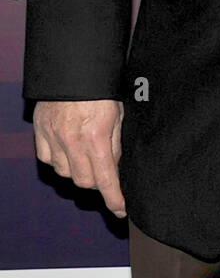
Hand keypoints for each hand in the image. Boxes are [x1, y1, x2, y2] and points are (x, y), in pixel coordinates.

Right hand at [33, 100, 125, 217]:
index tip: (120, 209)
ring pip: (65, 174)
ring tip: (87, 157)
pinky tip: (69, 151)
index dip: (114, 199)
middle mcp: (73, 142)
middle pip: (84, 182)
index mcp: (97, 137)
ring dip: (78, 171)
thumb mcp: (118, 115)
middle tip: (106, 173)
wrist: (72, 68)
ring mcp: (54, 138)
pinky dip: (60, 161)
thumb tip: (116, 169)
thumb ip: (116, 144)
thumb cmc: (100, 89)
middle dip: (98, 182)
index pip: (106, 180)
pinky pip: (49, 161)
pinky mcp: (40, 133)